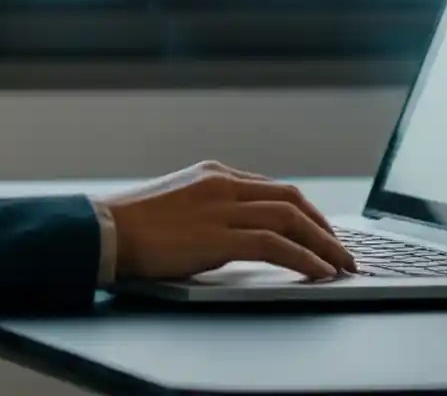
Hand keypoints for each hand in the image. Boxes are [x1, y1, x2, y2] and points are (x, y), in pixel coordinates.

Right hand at [105, 162, 355, 281]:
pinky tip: (319, 271)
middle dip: (323, 226)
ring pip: (291, 218)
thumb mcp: (177, 205)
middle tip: (341, 249)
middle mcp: (223, 185)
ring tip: (342, 264)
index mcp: (213, 175)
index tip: (320, 231)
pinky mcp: (218, 236)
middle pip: (291, 198)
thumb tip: (238, 234)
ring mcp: (221, 208)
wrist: (103, 231)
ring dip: (323, 243)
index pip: (272, 188)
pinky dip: (304, 258)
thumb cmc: (132, 226)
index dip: (304, 212)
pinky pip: (276, 245)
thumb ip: (209, 211)